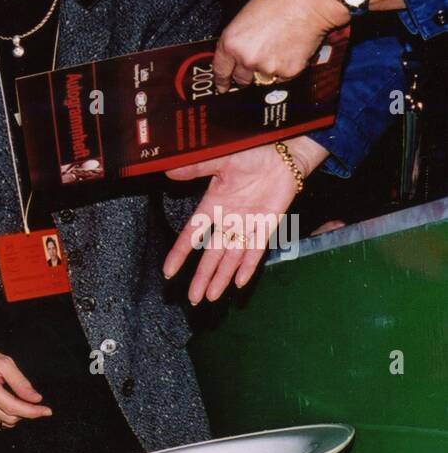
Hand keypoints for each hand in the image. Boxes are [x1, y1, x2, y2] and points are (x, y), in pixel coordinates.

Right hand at [0, 340, 51, 427]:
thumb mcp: (5, 363)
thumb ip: (21, 383)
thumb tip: (35, 399)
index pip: (13, 407)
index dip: (32, 411)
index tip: (46, 411)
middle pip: (9, 418)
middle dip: (26, 413)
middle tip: (33, 403)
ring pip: (2, 423)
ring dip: (15, 415)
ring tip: (15, 399)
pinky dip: (4, 416)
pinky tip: (4, 404)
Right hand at [163, 136, 328, 302]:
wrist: (284, 154)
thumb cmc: (251, 153)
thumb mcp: (221, 160)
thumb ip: (197, 168)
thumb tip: (169, 171)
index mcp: (213, 204)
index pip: (192, 234)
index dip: (180, 253)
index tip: (168, 271)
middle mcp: (228, 220)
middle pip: (211, 255)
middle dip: (202, 277)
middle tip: (192, 298)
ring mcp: (248, 225)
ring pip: (231, 257)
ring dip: (221, 277)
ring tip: (211, 298)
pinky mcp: (268, 225)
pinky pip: (256, 249)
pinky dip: (249, 266)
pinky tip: (240, 282)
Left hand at [212, 0, 349, 91]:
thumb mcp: (252, 7)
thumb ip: (244, 30)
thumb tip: (245, 39)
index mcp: (231, 41)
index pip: (221, 70)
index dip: (222, 80)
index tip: (223, 86)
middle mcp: (246, 58)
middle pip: (242, 78)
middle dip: (248, 73)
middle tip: (261, 59)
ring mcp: (267, 67)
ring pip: (264, 77)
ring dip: (270, 68)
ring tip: (282, 45)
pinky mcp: (288, 71)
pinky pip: (284, 75)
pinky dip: (289, 66)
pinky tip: (295, 46)